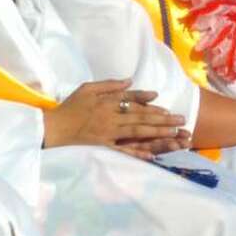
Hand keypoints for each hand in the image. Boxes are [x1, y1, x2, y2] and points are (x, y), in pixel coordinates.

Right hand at [43, 79, 188, 159]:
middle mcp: (110, 118)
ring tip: (175, 134)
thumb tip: (129, 80)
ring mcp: (109, 134)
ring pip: (137, 133)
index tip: (165, 106)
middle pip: (140, 117)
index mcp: (107, 103)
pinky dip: (139, 153)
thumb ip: (109, 85)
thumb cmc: (70, 107)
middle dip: (163, 119)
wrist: (54, 128)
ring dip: (157, 133)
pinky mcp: (105, 147)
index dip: (149, 104)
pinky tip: (153, 155)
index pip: (131, 101)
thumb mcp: (87, 89)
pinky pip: (124, 151)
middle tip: (181, 120)